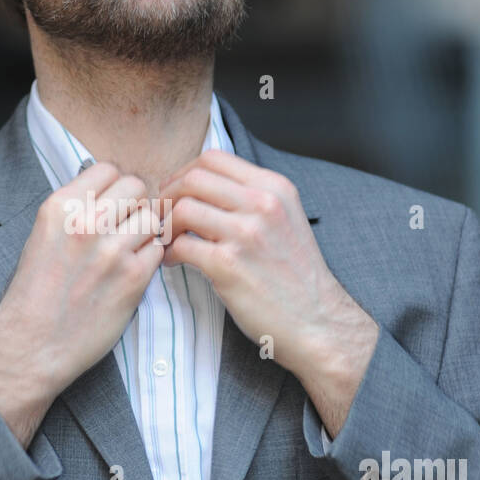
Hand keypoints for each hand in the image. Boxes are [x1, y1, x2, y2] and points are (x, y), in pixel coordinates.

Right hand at [0, 161, 163, 403]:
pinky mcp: (132, 278)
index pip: (108, 169)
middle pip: (136, 187)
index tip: (112, 204)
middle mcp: (85, 222)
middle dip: (135, 204)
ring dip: (146, 231)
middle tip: (125, 227)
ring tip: (129, 250)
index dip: (115, 186)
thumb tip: (109, 191)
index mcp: (60, 207)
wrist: (31, 345)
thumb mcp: (43, 235)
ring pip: (153, 216)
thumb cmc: (35, 294)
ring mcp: (112, 250)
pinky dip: (151, 257)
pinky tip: (132, 271)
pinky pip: (159, 249)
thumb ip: (75, 209)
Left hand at [159, 149, 373, 385]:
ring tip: (169, 241)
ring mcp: (246, 234)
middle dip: (168, 196)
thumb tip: (206, 188)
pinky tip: (175, 262)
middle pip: (193, 178)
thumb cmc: (295, 276)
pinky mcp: (229, 265)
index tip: (175, 192)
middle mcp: (263, 204)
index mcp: (275, 188)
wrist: (317, 321)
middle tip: (162, 216)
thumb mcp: (286, 219)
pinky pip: (181, 246)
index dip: (184, 172)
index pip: (214, 158)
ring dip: (166, 225)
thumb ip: (253, 198)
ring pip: (183, 209)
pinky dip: (169, 253)